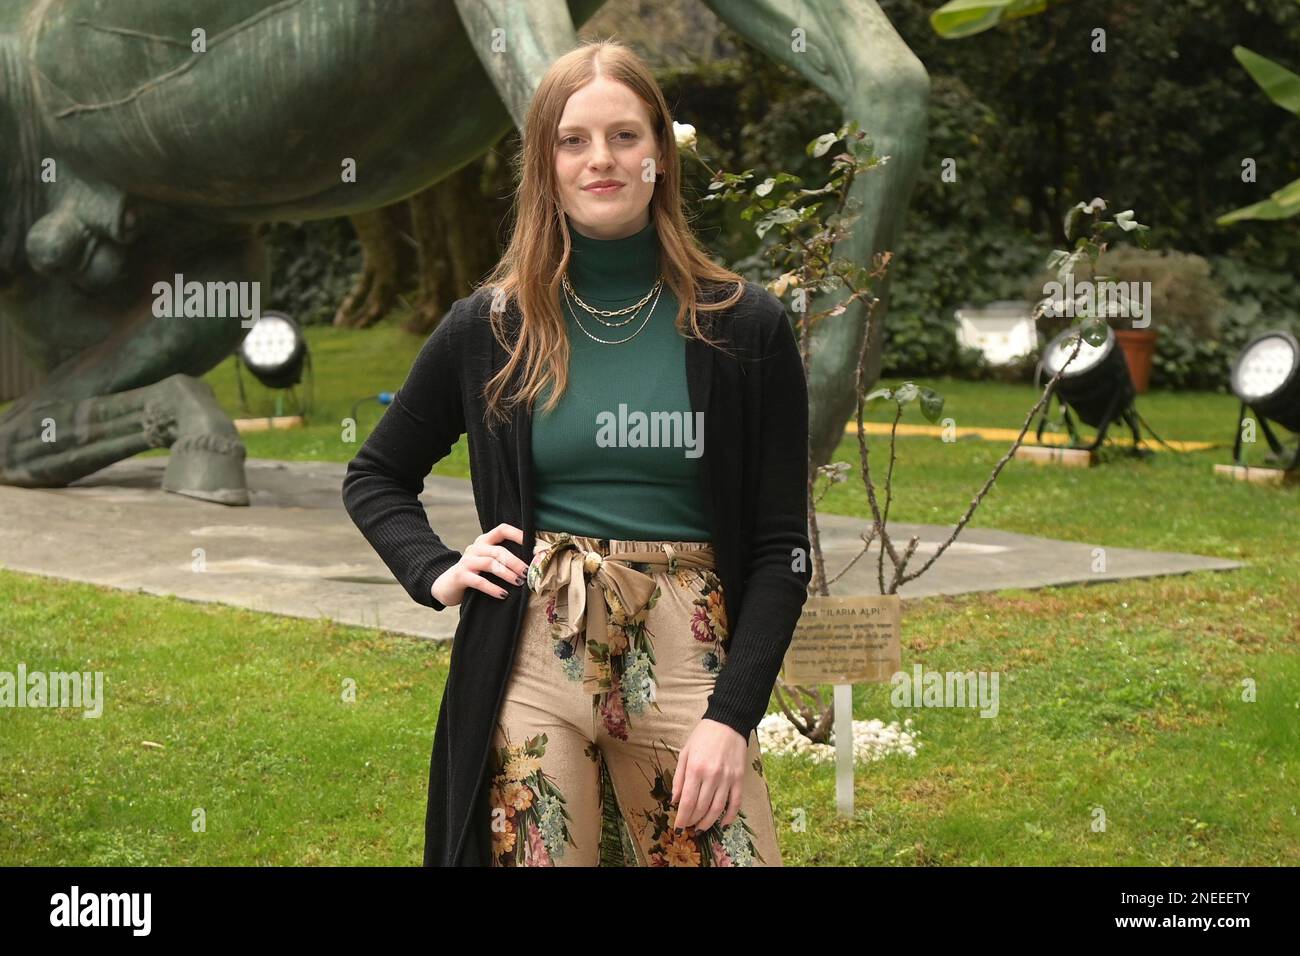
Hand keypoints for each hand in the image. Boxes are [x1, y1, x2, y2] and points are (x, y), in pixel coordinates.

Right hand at [431, 523, 529, 606]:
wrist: (446, 586)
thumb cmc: (474, 574)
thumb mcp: (487, 562)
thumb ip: (503, 559)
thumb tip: (532, 565)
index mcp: (484, 541)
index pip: (502, 530)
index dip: (518, 534)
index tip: (533, 546)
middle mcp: (475, 548)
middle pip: (498, 550)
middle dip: (516, 562)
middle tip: (529, 572)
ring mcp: (467, 561)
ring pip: (490, 564)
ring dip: (507, 573)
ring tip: (519, 582)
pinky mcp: (460, 576)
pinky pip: (479, 581)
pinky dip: (493, 588)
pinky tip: (503, 594)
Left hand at [670, 718, 747, 833]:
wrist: (727, 722)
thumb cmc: (703, 736)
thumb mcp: (685, 753)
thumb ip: (679, 778)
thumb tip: (675, 800)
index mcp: (695, 769)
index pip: (688, 802)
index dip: (682, 818)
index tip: (678, 828)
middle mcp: (712, 776)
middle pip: (701, 808)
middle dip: (693, 821)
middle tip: (688, 827)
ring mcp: (727, 778)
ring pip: (717, 809)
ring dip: (708, 823)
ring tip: (701, 828)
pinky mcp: (740, 778)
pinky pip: (736, 802)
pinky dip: (730, 816)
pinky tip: (723, 824)